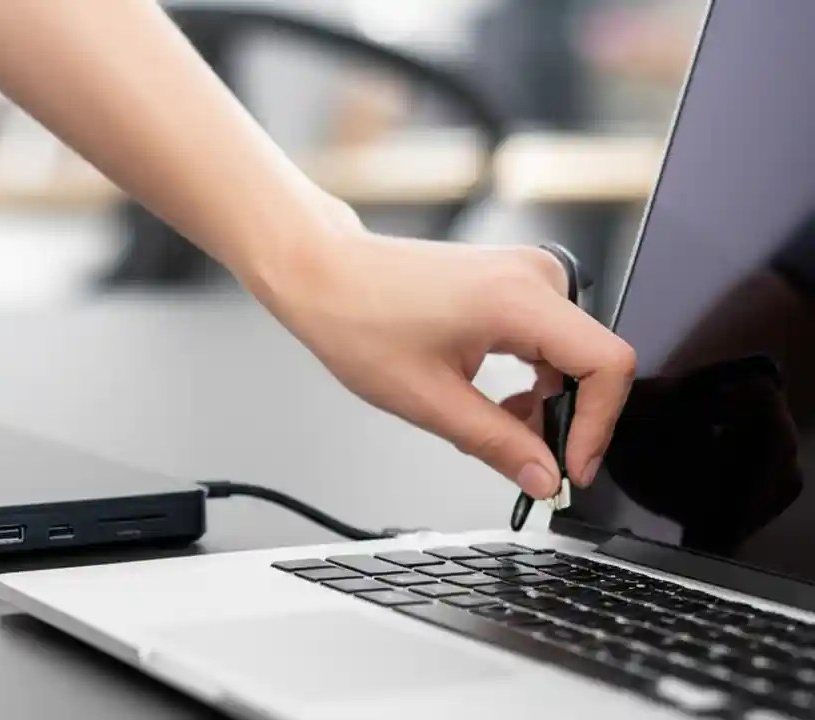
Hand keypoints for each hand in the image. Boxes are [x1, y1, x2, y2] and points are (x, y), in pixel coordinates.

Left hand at [247, 215, 635, 498]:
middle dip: (565, 419)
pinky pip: (548, 338)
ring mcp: (524, 274)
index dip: (598, 426)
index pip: (607, 364)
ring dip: (544, 401)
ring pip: (570, 354)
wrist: (325, 275)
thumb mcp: (429, 400)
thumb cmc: (359, 320)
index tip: (572, 468)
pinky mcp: (512, 281)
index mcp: (520, 298)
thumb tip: (545, 478)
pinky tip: (496, 401)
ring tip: (493, 424)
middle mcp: (533, 276)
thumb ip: (498, 444)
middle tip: (527, 458)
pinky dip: (532, 378)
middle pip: (592, 361)